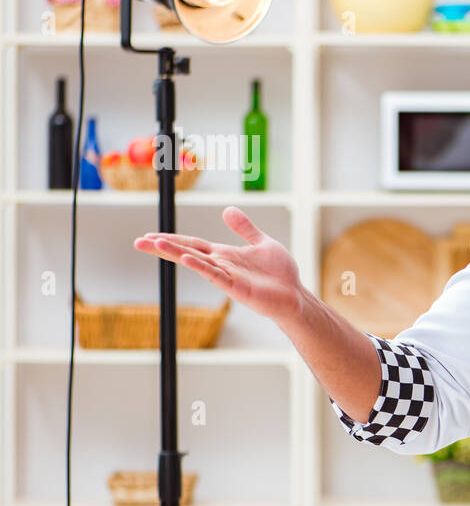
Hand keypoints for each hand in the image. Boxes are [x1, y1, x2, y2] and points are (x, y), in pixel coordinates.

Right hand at [133, 206, 303, 324]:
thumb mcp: (262, 242)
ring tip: (154, 244)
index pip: (192, 244)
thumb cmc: (279, 273)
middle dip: (163, 246)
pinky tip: (187, 259)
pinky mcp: (237, 288)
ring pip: (197, 262)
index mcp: (224, 254)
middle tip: (138, 241)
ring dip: (176, 253)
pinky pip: (216, 275)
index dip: (172, 239)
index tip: (149, 235)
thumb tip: (227, 209)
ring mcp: (227, 277)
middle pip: (187, 251)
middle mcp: (221, 265)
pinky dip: (201, 266)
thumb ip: (244, 228)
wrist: (295, 295)